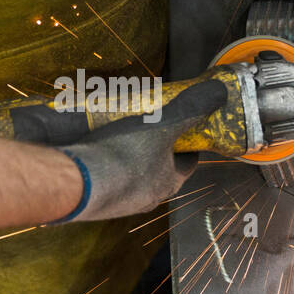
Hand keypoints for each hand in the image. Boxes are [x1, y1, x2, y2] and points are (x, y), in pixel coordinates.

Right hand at [57, 79, 227, 222]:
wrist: (77, 184)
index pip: (188, 163)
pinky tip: (93, 146)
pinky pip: (104, 176)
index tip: (184, 126)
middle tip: (147, 124)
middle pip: (159, 167)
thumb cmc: (124, 156)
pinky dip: (103, 161)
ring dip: (128, 154)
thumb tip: (217, 92)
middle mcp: (148, 197)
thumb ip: (188, 108)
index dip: (189, 142)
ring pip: (130, 173)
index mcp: (169, 183)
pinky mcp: (94, 199)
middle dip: (155, 146)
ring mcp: (120, 201)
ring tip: (118, 131)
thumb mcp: (162, 125)